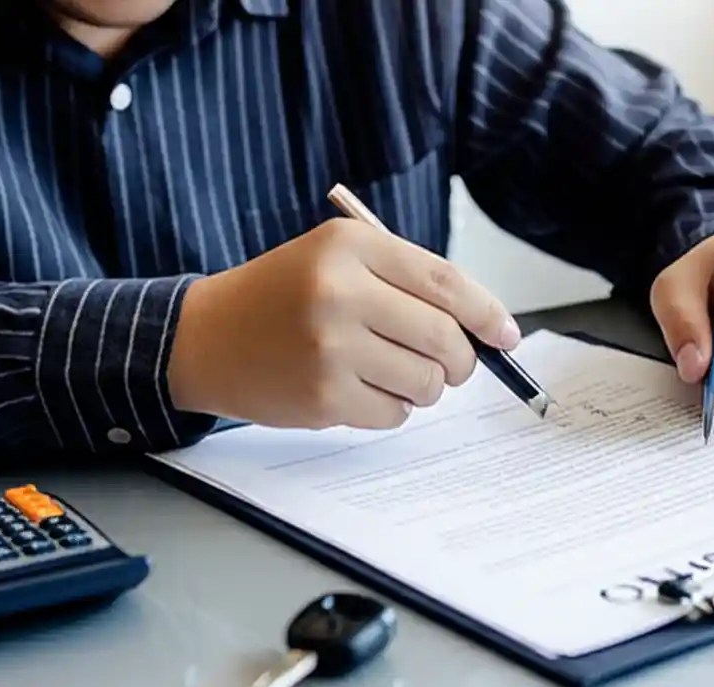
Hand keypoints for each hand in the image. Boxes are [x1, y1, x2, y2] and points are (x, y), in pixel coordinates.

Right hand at [168, 219, 519, 429]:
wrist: (207, 337)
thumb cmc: (283, 297)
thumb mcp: (338, 259)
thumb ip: (406, 282)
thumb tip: (485, 327)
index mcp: (350, 246)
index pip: (445, 283)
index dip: (487, 314)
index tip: (506, 335)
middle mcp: (340, 292)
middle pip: (444, 337)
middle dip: (460, 360)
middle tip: (451, 365)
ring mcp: (330, 347)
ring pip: (425, 382)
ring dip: (424, 386)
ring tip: (393, 373)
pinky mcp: (323, 396)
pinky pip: (394, 413)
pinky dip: (391, 407)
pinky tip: (359, 389)